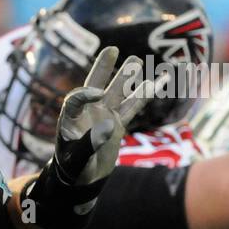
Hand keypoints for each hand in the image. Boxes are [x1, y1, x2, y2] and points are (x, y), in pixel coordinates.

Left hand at [53, 46, 146, 186]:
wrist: (82, 178)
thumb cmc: (73, 168)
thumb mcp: (77, 159)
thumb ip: (90, 143)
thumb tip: (109, 126)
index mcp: (70, 118)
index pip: (76, 98)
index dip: (86, 94)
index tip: (98, 94)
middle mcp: (87, 112)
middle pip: (94, 84)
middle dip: (103, 68)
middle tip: (112, 49)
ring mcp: (104, 115)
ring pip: (117, 92)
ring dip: (126, 77)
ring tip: (136, 61)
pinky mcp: (117, 122)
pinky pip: (133, 106)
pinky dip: (145, 95)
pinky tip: (158, 81)